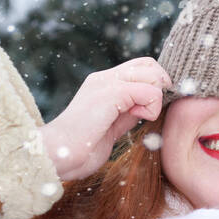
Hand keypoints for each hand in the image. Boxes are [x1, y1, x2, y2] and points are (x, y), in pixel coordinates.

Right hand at [40, 57, 171, 181]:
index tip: (151, 109)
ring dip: (155, 99)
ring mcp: (106, 83)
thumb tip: (147, 107)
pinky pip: (148, 91)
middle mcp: (105, 78)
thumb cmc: (81, 148)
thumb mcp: (111, 127)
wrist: (58, 154)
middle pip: (150, 65)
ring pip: (152, 74)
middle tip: (150, 112)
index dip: (155, 84)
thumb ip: (128, 114)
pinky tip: (138, 118)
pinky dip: (151, 107)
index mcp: (104, 83)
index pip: (142, 67)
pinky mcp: (110, 93)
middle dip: (160, 88)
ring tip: (140, 116)